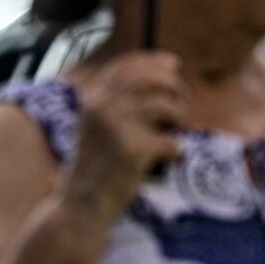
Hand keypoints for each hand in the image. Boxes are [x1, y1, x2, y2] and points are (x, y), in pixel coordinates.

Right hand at [57, 51, 185, 220]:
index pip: (127, 66)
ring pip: (165, 106)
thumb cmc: (95, 164)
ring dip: (177, 117)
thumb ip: (114, 102)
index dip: (153, 61)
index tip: (173, 64)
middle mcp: (103, 106)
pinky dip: (175, 150)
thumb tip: (154, 77)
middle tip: (182, 98)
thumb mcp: (94, 124)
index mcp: (92, 97)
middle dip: (173, 84)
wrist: (82, 202)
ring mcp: (118, 127)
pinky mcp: (134, 151)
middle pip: (149, 79)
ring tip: (174, 131)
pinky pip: (170, 142)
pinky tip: (169, 159)